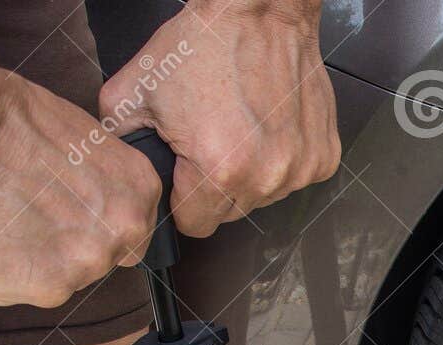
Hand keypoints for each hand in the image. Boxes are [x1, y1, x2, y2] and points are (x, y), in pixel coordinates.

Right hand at [0, 69, 162, 307]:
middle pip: (97, 261)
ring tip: (0, 218)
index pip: (130, 235)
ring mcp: (81, 268)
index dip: (94, 225)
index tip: (67, 214)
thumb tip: (96, 208)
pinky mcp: (40, 288)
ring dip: (32, 260)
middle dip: (67, 245)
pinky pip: (20, 291)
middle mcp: (118, 238)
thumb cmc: (7, 120)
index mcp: (137, 198)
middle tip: (27, 214)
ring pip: (59, 279)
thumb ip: (103, 187)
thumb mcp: (86, 142)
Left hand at [100, 0, 339, 237]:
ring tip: (242, 127)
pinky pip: (294, 176)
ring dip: (252, 173)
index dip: (183, 201)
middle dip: (216, 187)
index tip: (185, 175)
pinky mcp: (323, 156)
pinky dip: (282, 158)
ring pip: (264, 196)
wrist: (261, 11)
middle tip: (211, 140)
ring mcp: (299, 168)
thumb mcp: (134, 89)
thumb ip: (118, 140)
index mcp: (218, 169)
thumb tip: (122, 172)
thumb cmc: (205, 45)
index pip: (195, 226)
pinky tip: (269, 125)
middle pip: (231, 213)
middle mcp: (266, 177)